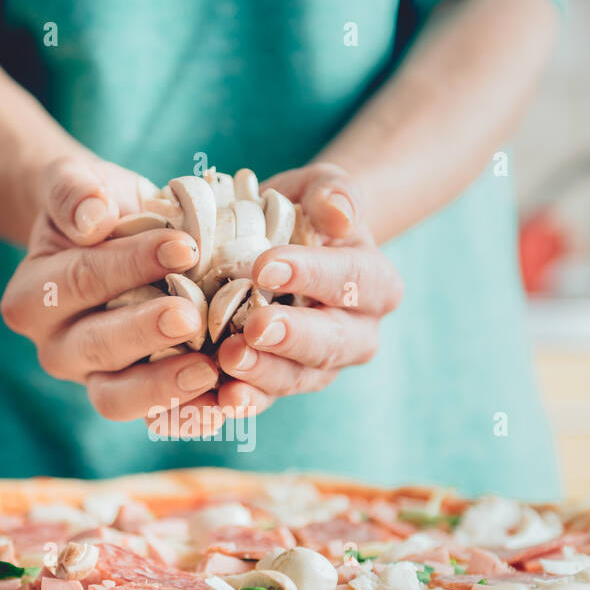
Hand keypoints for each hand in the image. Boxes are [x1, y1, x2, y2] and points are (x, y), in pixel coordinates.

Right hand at [0, 157, 220, 420]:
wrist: (115, 238)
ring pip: (118, 398)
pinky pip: (158, 418)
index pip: (80, 281)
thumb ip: (72, 191)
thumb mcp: (75, 182)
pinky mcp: (134, 399)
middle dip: (146, 332)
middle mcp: (55, 349)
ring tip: (211, 369)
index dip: (129, 265)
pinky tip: (226, 402)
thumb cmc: (98, 208)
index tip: (184, 247)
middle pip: (96, 347)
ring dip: (164, 386)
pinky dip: (190, 415)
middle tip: (192, 316)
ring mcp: (93, 380)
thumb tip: (91, 217)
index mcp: (30, 299)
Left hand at [212, 163, 404, 416]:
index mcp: (376, 286)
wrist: (278, 248)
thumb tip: (339, 214)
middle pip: (331, 342)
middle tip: (253, 327)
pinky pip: (262, 400)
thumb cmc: (302, 213)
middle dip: (291, 337)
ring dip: (263, 374)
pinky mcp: (279, 386)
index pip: (351, 281)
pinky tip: (214, 400)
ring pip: (297, 378)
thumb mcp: (320, 187)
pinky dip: (237, 402)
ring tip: (227, 363)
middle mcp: (357, 335)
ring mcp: (319, 368)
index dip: (311, 275)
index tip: (265, 266)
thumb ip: (333, 193)